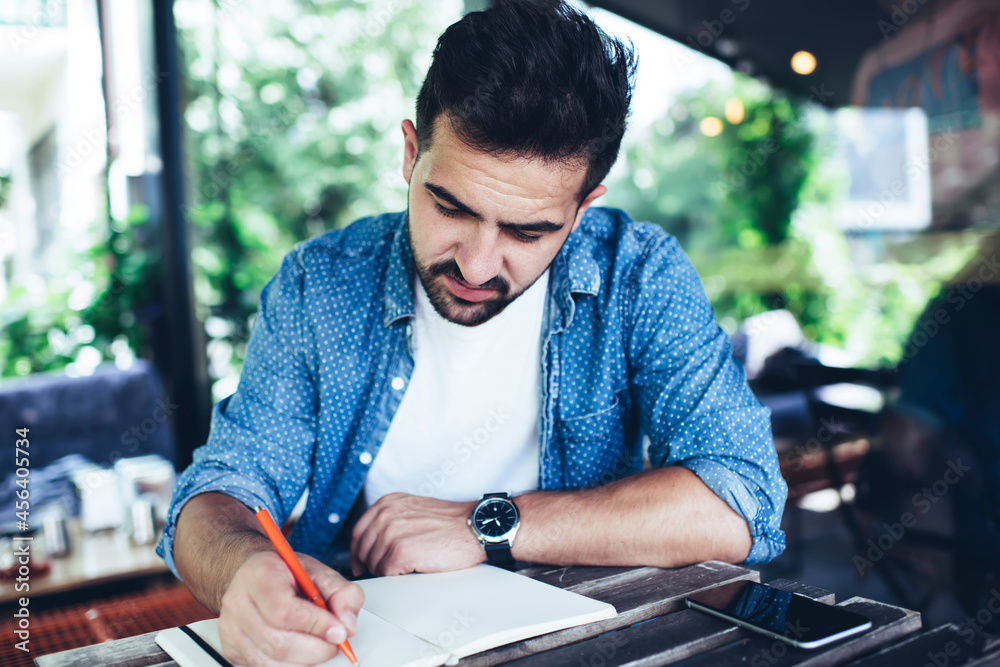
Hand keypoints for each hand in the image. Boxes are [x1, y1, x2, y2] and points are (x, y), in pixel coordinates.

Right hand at [218, 550, 363, 665]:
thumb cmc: (284, 573)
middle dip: (315, 649)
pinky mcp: (232, 649)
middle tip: (334, 643)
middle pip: (277, 642)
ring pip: (270, 661)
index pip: (284, 610)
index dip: (316, 625)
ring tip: (319, 647)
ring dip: (304, 661)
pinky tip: (301, 653)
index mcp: (259, 575)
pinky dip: (289, 665)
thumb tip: (348, 624)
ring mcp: (231, 629)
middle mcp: (238, 602)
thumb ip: (341, 592)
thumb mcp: (318, 571)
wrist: (255, 576)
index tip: (339, 630)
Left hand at [351, 493, 482, 576]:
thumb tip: (373, 541)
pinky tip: (413, 569)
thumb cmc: (450, 522)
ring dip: (388, 571)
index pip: (358, 531)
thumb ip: (392, 518)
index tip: (361, 562)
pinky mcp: (400, 552)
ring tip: (408, 567)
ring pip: (374, 564)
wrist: (474, 527)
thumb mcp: (414, 509)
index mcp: (388, 503)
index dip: (359, 551)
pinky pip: (386, 573)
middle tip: (388, 570)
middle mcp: (386, 515)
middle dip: (373, 564)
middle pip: (363, 550)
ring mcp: (392, 533)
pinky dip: (397, 576)